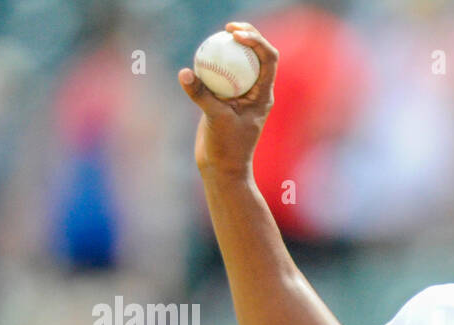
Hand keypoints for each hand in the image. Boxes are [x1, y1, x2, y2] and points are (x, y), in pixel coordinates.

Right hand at [177, 22, 278, 178]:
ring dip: (232, 47)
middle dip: (249, 35)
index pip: (268, 59)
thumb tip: (185, 72)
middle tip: (229, 28)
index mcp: (263, 95)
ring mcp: (241, 94)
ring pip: (241, 63)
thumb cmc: (226, 148)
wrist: (222, 168)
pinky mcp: (226, 98)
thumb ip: (201, 95)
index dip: (257, 41)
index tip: (236, 35)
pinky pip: (222, 73)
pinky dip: (214, 62)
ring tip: (218, 35)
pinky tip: (201, 55)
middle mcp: (256, 92)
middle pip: (258, 55)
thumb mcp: (215, 119)